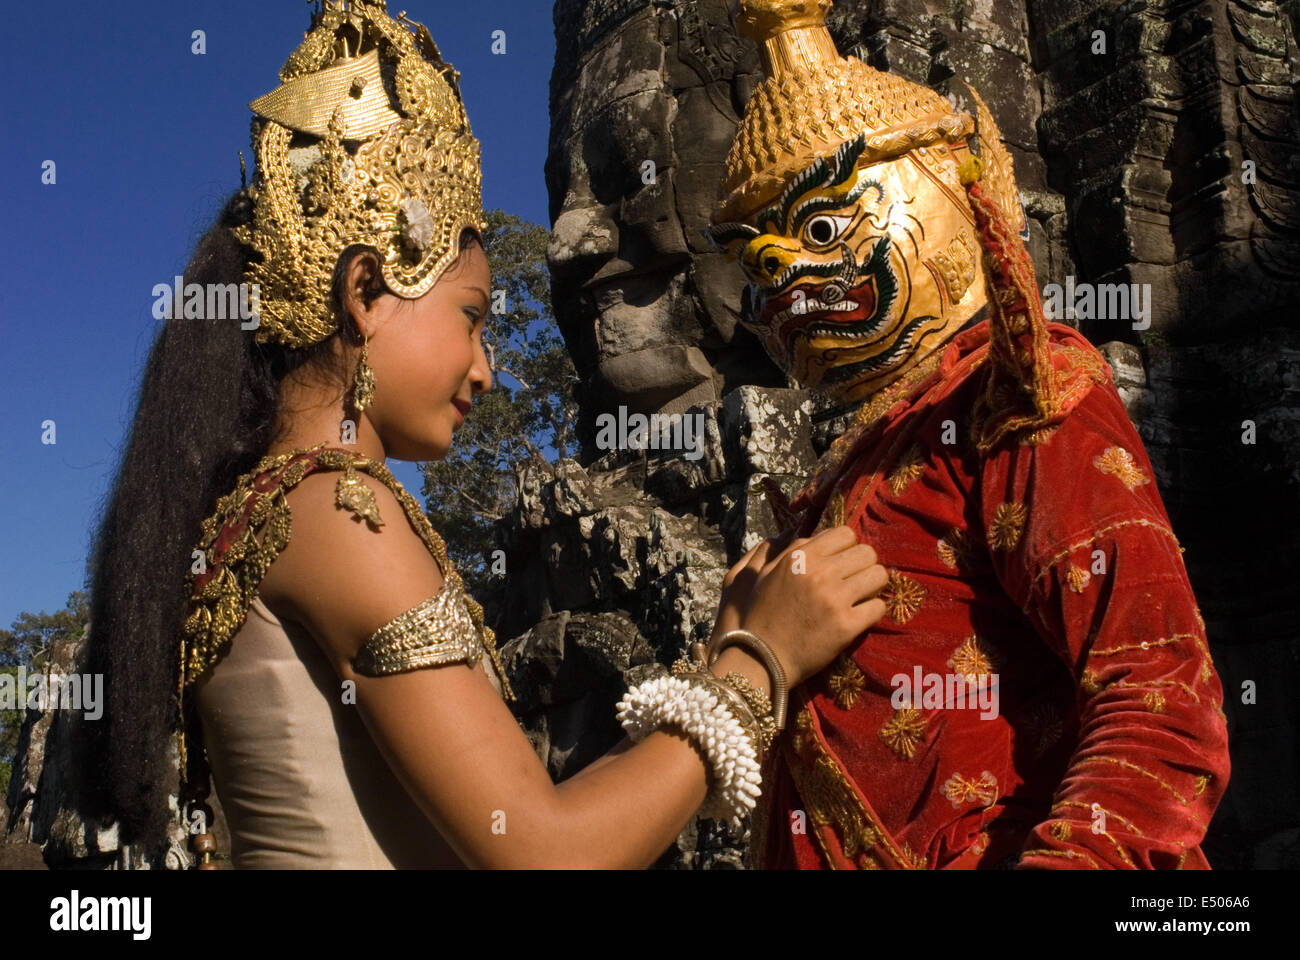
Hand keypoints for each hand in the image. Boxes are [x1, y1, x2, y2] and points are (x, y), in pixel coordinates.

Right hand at [712, 526, 887, 685]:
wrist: (762, 657)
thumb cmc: (763, 613)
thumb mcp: (768, 573)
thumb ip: (793, 549)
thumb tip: (821, 535)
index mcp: (801, 557)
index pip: (846, 533)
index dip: (848, 546)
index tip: (843, 561)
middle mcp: (819, 573)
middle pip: (867, 552)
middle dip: (864, 565)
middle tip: (856, 579)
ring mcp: (834, 599)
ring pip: (879, 576)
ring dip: (873, 586)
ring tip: (861, 596)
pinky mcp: (846, 626)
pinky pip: (879, 607)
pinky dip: (872, 611)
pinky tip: (860, 616)